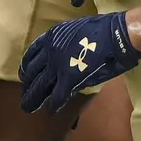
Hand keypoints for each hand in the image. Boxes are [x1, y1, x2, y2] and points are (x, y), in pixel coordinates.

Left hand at [20, 12, 140, 112]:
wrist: (115, 35)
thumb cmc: (101, 29)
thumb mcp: (74, 30)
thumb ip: (64, 43)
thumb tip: (62, 54)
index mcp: (50, 37)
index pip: (31, 56)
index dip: (27, 68)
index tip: (25, 76)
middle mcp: (49, 52)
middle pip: (31, 73)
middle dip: (28, 86)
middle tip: (25, 96)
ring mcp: (57, 66)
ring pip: (39, 87)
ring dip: (33, 99)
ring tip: (29, 107)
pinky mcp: (69, 80)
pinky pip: (56, 96)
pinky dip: (53, 105)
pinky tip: (51, 111)